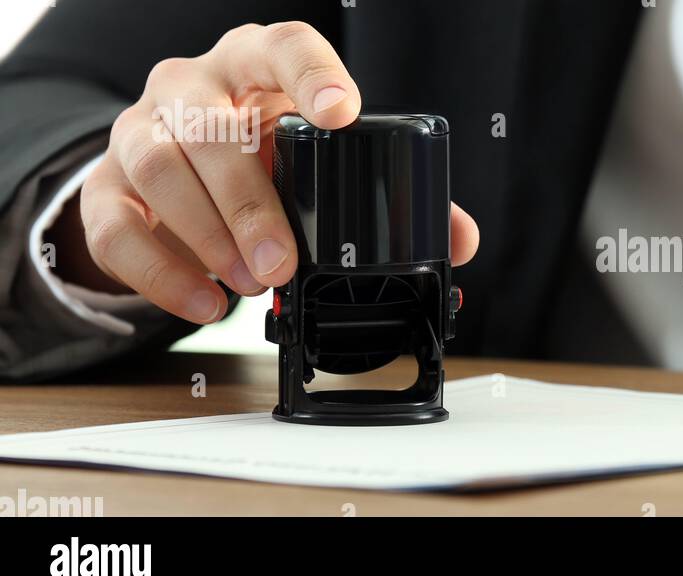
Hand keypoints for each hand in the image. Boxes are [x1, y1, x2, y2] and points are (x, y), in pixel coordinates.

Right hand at [76, 22, 478, 323]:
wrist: (180, 161)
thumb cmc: (264, 150)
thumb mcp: (322, 157)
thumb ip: (390, 192)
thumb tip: (459, 238)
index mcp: (257, 65)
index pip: (283, 47)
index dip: (312, 75)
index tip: (343, 114)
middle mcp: (192, 86)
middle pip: (211, 127)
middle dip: (250, 202)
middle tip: (283, 262)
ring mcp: (140, 128)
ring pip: (157, 167)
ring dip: (207, 235)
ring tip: (251, 284)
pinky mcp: (106, 183)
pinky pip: (112, 225)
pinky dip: (159, 273)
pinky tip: (206, 302)